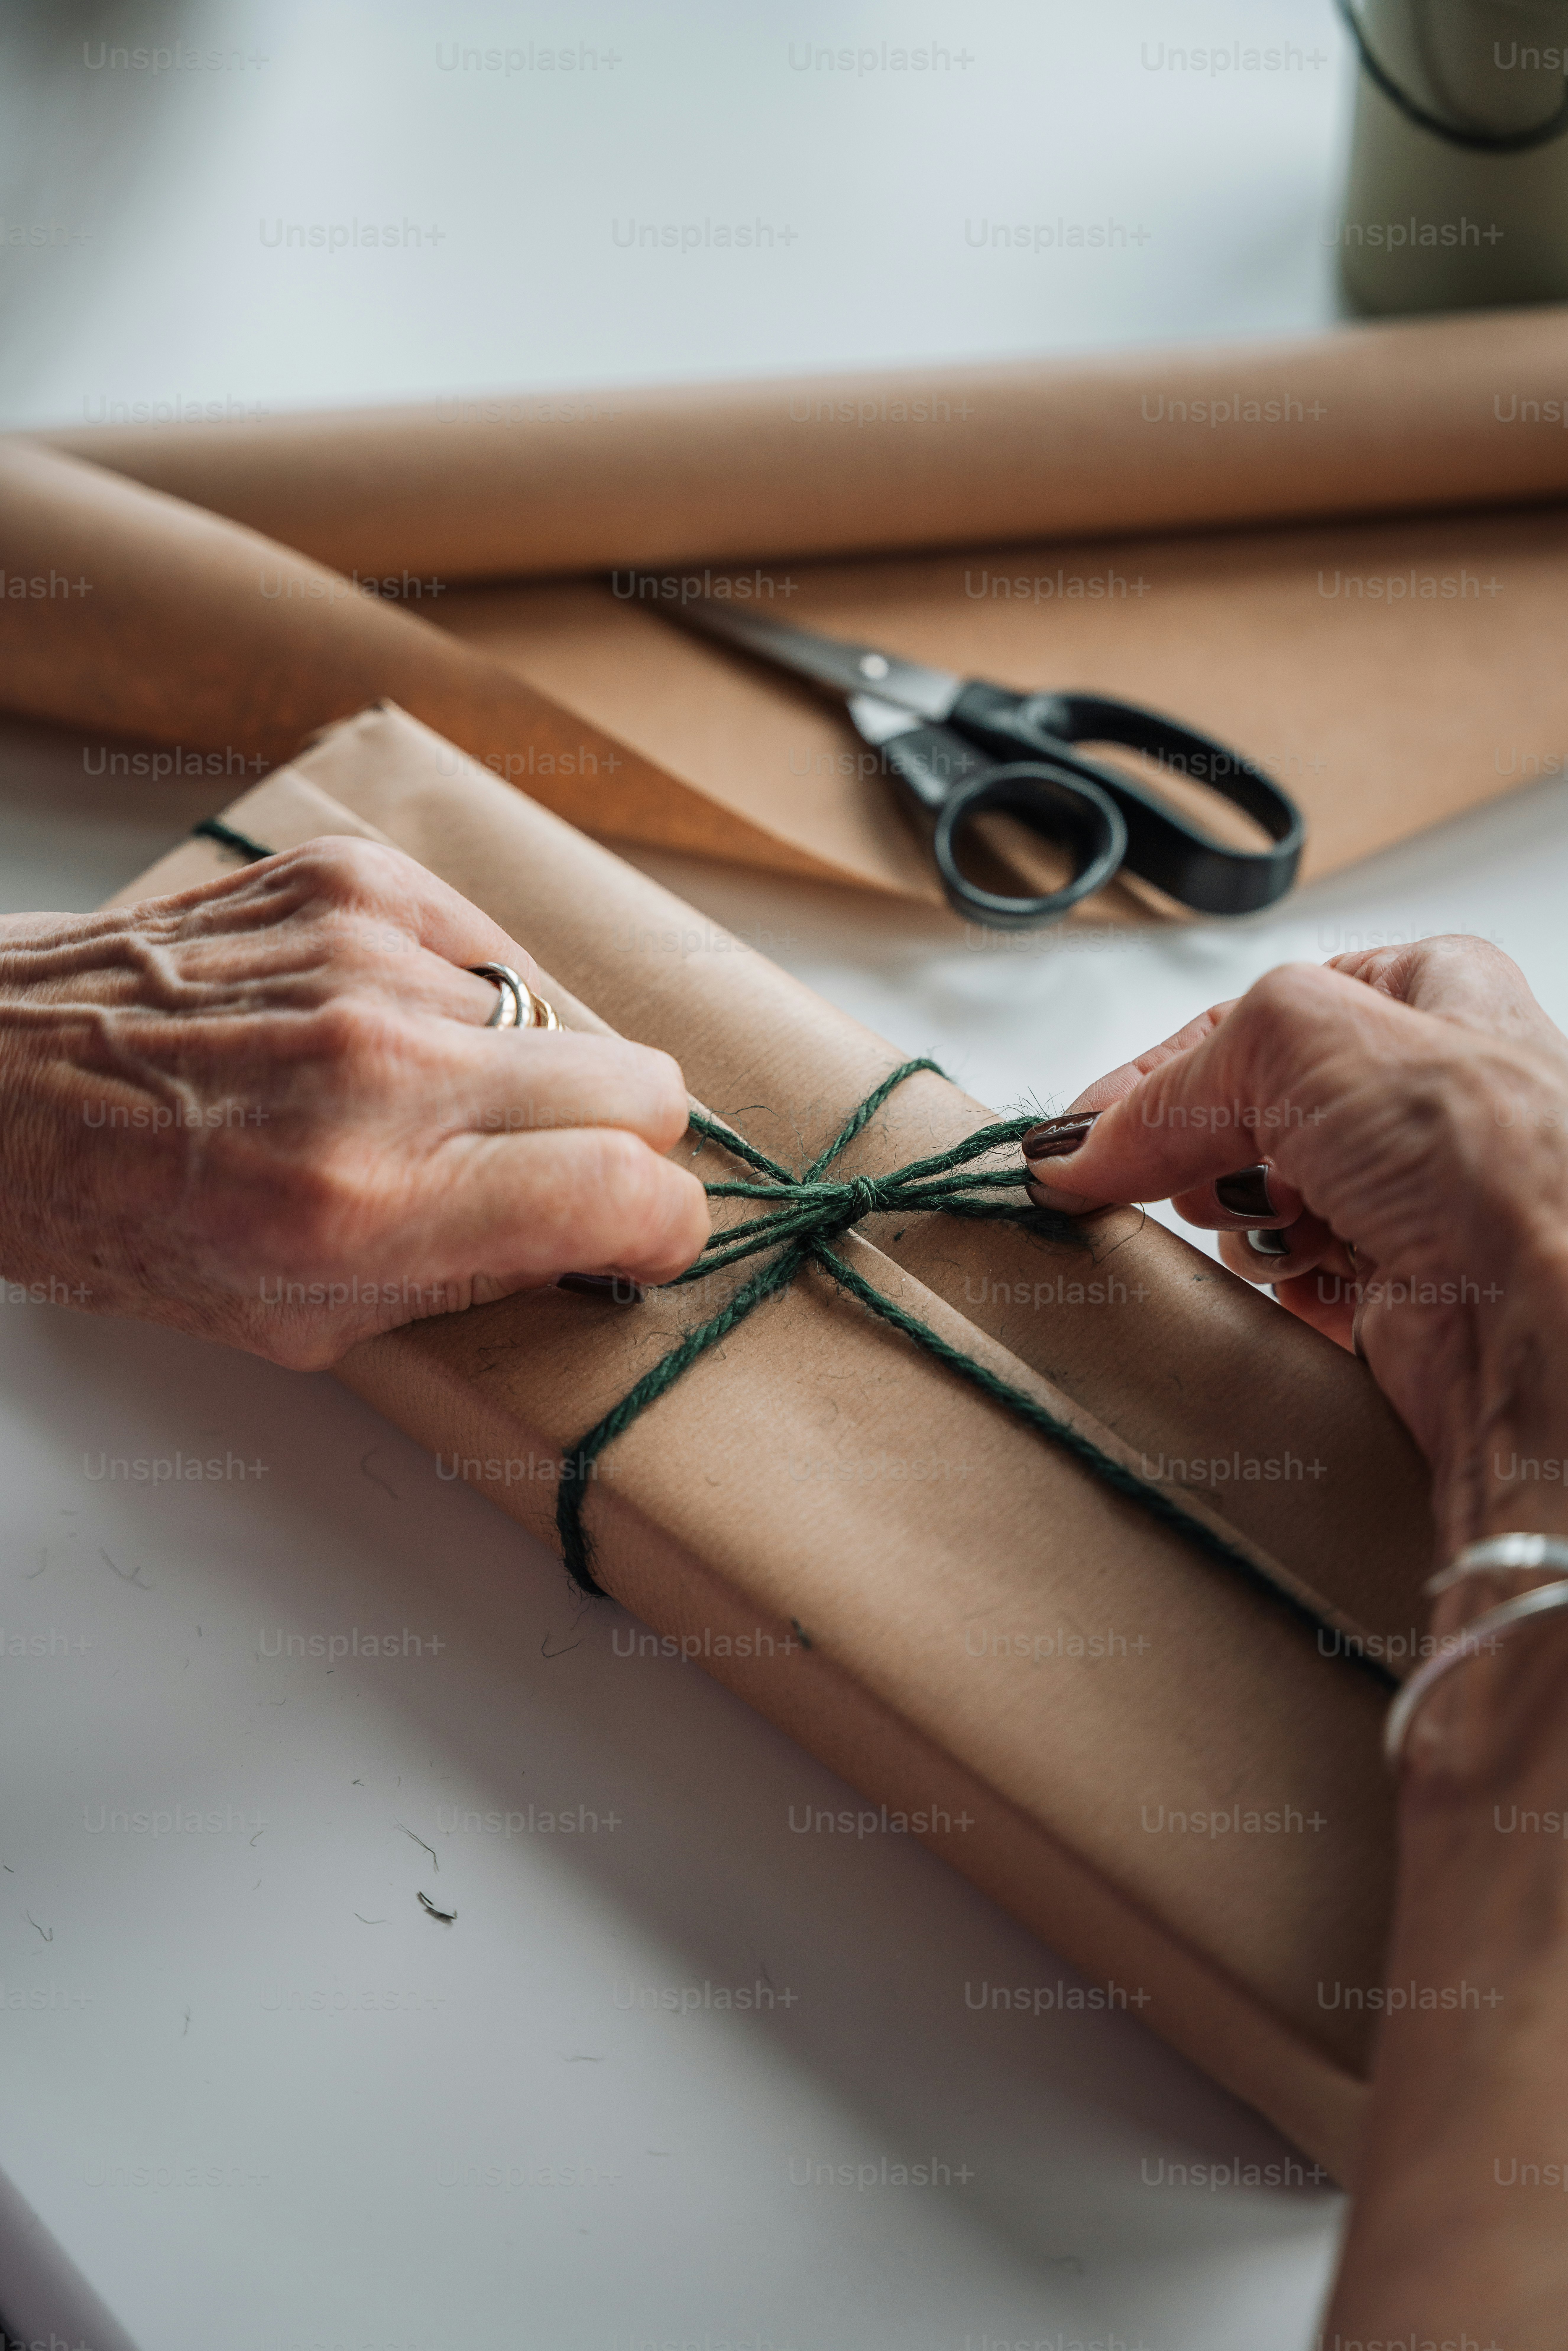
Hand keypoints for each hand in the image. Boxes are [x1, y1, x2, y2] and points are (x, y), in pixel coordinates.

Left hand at [0, 837, 708, 1368]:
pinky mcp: (350, 882)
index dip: (666, 1224)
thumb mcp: (294, 1320)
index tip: (644, 1233)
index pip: (622, 1192)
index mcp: (363, 1200)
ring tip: (418, 1093)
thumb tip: (590, 1239)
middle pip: (641, 1082)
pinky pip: (487, 946)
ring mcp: (365, 957)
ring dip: (517, 1066)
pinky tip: (381, 1024)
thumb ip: (462, 1285)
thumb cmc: (124, 1215)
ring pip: (560, 1016)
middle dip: (625, 1138)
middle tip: (559, 1164)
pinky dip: (459, 996)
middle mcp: (377, 1068)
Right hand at [1021, 937, 1567, 1553]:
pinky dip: (1273, 1292)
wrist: (1542, 1308)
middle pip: (1249, 1120)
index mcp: (1425, 997)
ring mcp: (1412, 1201)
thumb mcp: (1293, 1035)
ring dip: (1245, 1226)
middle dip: (1209, 1154)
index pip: (1249, 1027)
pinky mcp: (1396, 1296)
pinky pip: (1290, 1290)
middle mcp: (1425, 1097)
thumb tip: (1079, 1150)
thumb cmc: (1479, 1148)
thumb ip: (1170, 1087)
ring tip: (1279, 1231)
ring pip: (1264, 1209)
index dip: (1155, 1079)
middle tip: (1194, 1176)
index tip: (1079, 1135)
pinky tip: (1295, 1285)